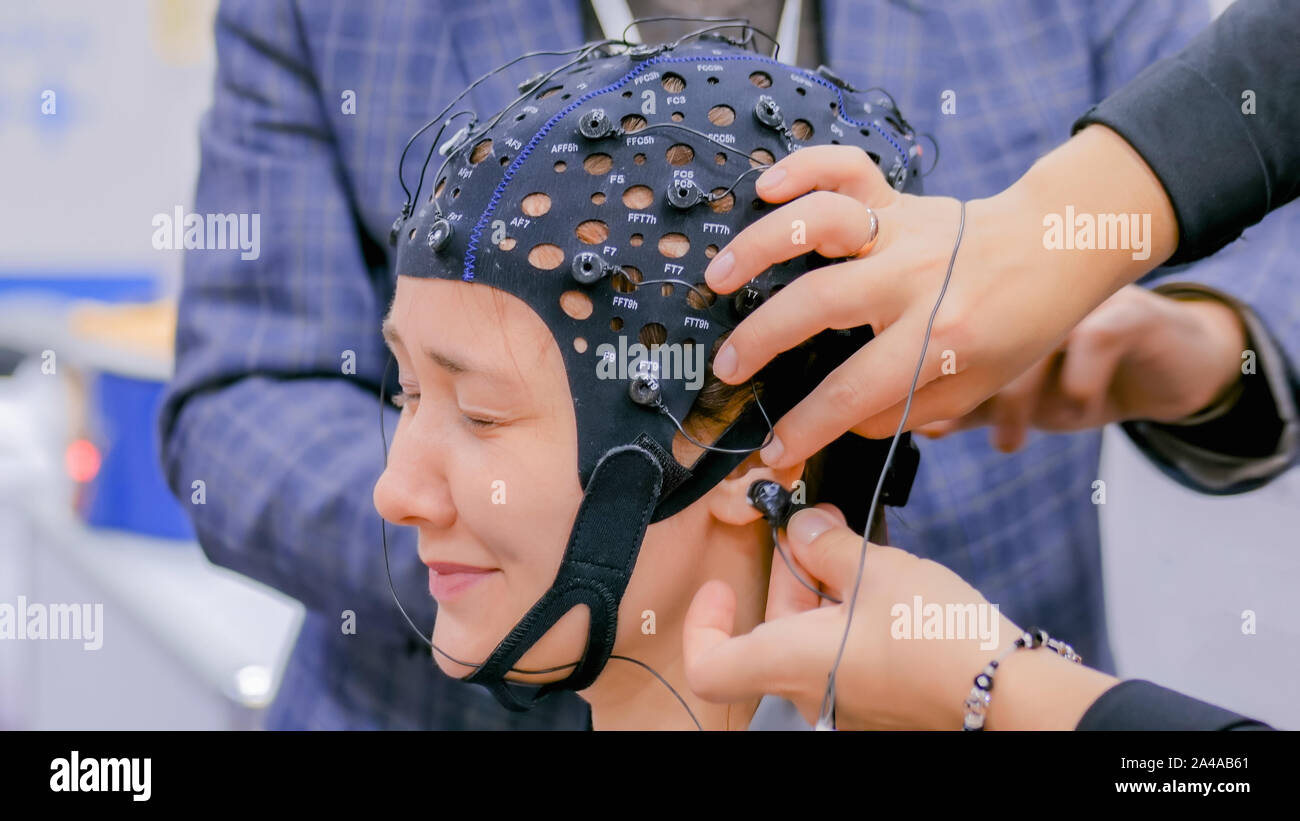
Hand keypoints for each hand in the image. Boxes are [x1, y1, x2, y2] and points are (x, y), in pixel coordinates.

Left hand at [682, 505, 1022, 729]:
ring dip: (825, 592)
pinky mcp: (883, 705)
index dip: (706, 625)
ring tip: (855, 547)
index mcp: (793, 665)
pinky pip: (848, 657)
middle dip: (791, 577)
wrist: (1008, 692)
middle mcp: (813, 695)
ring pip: (813, 642)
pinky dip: (852, 618)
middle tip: (815, 531)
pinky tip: (883, 583)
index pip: (712, 667)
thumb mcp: (876, 570)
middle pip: (773, 636)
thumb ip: (828, 545)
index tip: (721, 588)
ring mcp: (849, 706)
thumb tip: (804, 528)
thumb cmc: (938, 639)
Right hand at [702, 126, 1178, 469]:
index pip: (854, 391)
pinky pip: (845, 168)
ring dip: (762, 245)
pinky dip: (803, 169)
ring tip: (720, 275)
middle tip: (727, 367)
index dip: (806, 427)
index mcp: (939, 336)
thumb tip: (839, 419)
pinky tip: (766, 188)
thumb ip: (903, 410)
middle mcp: (915, 277)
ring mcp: (903, 230)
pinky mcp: (898, 198)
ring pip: (823, 221)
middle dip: (761, 340)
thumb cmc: (1015, 324)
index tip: (774, 449)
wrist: (1057, 247)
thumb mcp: (972, 387)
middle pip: (820, 303)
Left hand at [917, 285, 1247, 450]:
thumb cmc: (1084, 373)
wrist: (1173, 365)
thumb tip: (921, 427)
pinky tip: (1077, 410)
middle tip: (971, 435)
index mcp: (997, 299)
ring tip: (1009, 439)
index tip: (921, 422)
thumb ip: (970, 407)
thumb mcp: (1019, 395)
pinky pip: (1092, 343)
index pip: (945, 330)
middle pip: (976, 331)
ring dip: (1016, 401)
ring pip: (1029, 340)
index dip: (926, 376)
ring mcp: (1078, 295)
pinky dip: (1079, 388)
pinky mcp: (1127, 312)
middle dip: (966, 391)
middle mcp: (1031, 289)